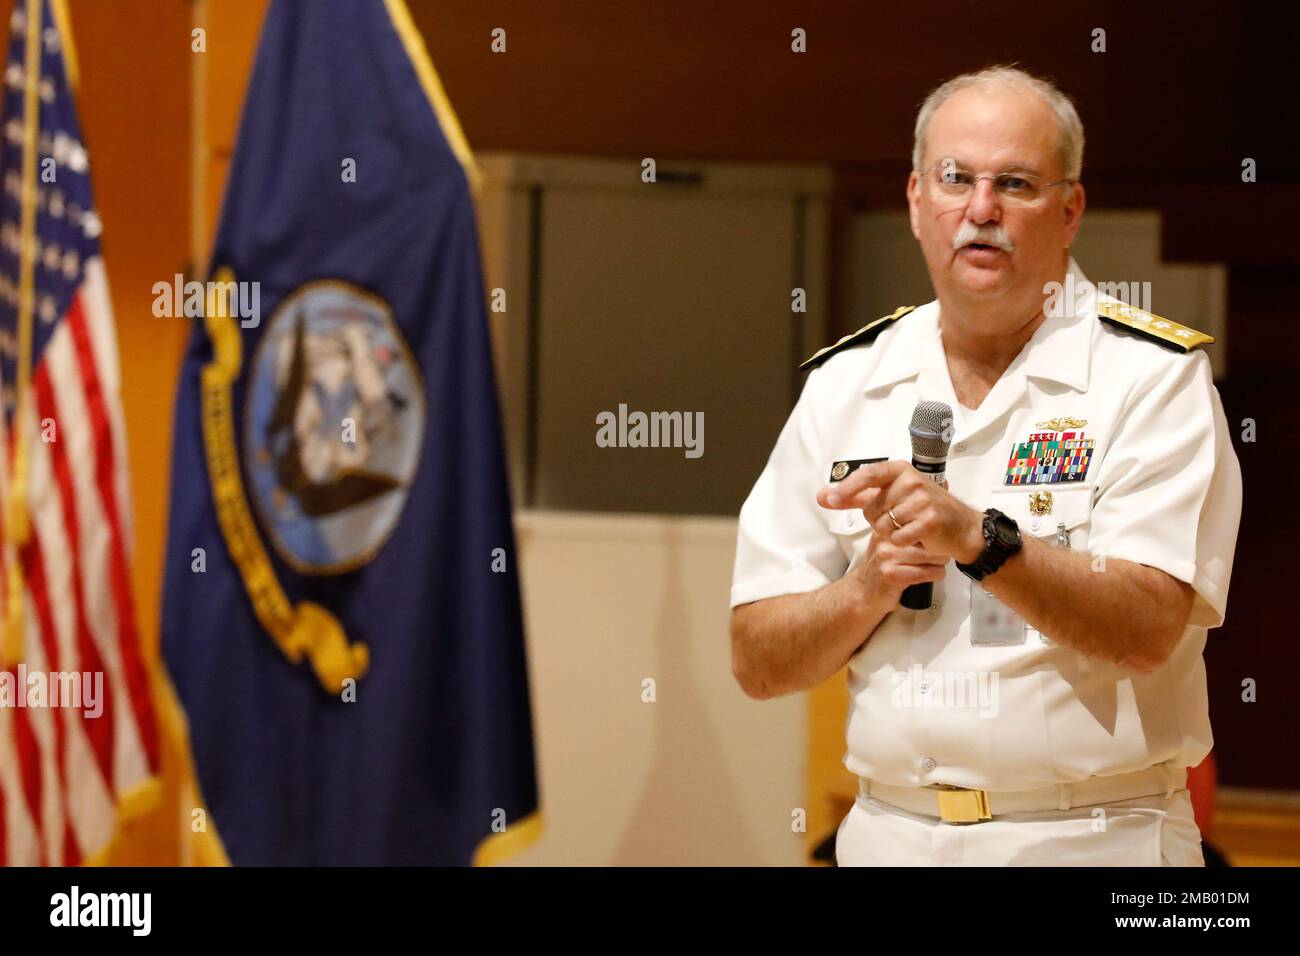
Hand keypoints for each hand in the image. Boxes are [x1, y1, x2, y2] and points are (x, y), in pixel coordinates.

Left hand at [817, 460, 985, 564]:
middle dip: (878, 520)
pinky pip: (898, 537)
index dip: (847, 488)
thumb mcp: (889, 496)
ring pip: (883, 525)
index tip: (829, 499)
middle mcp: (911, 481)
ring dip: (891, 533)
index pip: (867, 475)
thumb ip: (855, 496)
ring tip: (909, 527)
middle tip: (900, 519)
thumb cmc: (922, 509)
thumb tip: (823, 496)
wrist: (959, 527)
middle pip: (872, 508)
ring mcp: (922, 499)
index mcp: (900, 470)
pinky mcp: (930, 520)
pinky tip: (916, 536)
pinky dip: (902, 542)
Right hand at [848, 513, 949, 610]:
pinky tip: (936, 575)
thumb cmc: (881, 570)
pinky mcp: (891, 575)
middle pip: (925, 539)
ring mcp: (886, 557)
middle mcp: (885, 541)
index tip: (941, 538)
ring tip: (939, 565)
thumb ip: (903, 535)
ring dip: (940, 563)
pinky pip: (923, 572)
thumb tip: (933, 528)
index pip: (917, 524)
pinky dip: (935, 574)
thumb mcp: (888, 546)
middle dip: (939, 549)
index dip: (932, 532)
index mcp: (886, 530)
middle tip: (943, 554)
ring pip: (928, 555)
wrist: (863, 592)